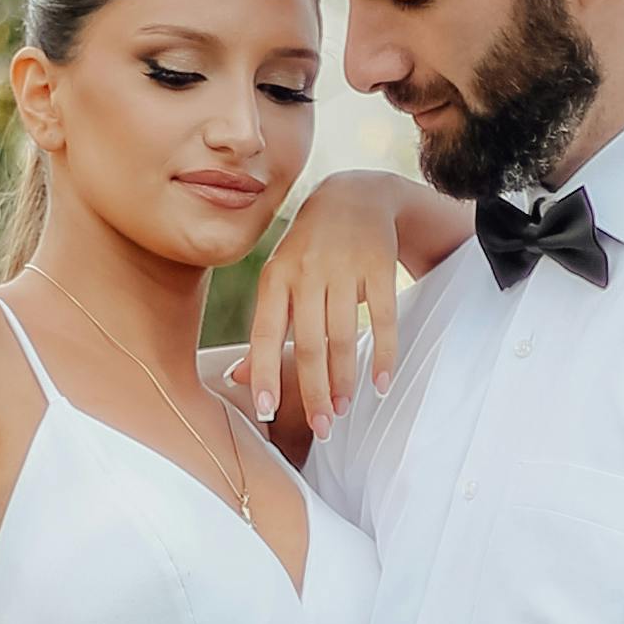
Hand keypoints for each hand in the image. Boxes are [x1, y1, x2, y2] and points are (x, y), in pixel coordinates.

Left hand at [240, 172, 466, 440]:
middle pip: (307, 343)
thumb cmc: (308, 251)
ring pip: (342, 336)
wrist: (354, 195)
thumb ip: (265, 329)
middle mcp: (305, 271)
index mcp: (274, 277)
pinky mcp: (378, 265)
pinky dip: (383, 355)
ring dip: (345, 379)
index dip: (264, 372)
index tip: (266, 411)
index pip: (264, 332)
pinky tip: (381, 383)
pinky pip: (382, 320)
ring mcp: (343, 267)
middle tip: (322, 428)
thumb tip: (240, 381)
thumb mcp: (279, 279)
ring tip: (344, 409)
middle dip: (314, 391)